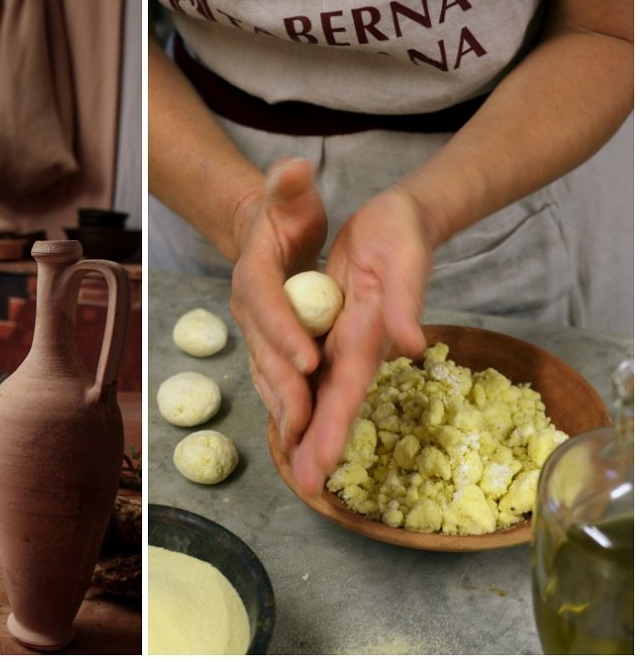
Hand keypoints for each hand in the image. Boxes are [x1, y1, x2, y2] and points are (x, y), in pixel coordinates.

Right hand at [228, 158, 327, 452]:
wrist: (261, 235)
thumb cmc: (283, 215)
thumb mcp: (289, 196)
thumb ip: (288, 186)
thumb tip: (293, 169)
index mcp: (253, 274)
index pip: (265, 305)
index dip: (284, 332)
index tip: (307, 358)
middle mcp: (248, 311)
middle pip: (264, 353)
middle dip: (285, 389)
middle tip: (306, 421)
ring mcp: (257, 335)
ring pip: (268, 377)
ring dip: (285, 412)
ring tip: (304, 447)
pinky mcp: (270, 351)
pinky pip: (276, 385)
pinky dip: (288, 414)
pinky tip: (303, 443)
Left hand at [288, 185, 430, 496]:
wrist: (399, 220)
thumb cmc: (402, 236)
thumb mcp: (403, 259)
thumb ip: (404, 302)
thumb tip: (413, 344)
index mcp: (368, 334)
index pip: (349, 389)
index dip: (334, 428)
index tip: (320, 466)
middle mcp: (356, 345)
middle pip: (334, 402)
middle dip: (320, 444)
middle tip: (306, 486)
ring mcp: (344, 341)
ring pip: (323, 393)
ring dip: (311, 430)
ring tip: (299, 471)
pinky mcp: (334, 331)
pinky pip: (315, 373)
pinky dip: (305, 399)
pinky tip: (293, 422)